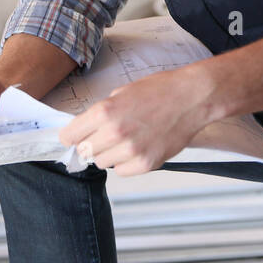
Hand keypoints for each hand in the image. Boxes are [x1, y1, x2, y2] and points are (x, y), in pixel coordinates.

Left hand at [57, 64, 218, 175]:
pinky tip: (136, 148)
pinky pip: (122, 171)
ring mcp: (131, 151)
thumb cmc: (159, 90)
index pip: (71, 135)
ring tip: (125, 140)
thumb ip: (102, 113)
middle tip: (103, 136)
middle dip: (90, 144)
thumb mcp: (121, 92)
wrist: (191, 98)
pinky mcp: (146, 163)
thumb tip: (86, 129)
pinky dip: (125, 163)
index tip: (73, 137)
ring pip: (102, 163)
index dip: (71, 136)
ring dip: (108, 153)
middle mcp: (115, 133)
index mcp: (104, 111)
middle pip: (85, 151)